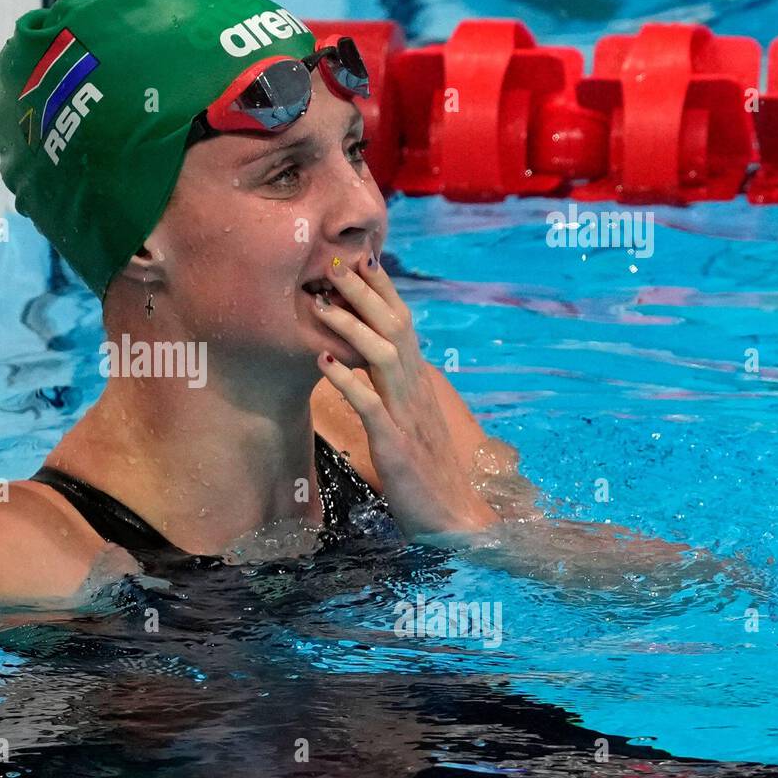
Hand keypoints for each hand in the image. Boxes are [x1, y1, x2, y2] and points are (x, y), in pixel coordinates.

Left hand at [314, 254, 497, 539]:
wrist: (455, 519)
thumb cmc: (426, 474)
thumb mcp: (409, 423)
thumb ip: (394, 392)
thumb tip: (370, 364)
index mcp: (418, 384)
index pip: (402, 324)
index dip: (382, 291)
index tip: (359, 258)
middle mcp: (416, 391)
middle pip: (393, 328)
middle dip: (364, 293)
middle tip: (333, 264)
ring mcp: (408, 416)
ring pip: (382, 356)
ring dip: (351, 327)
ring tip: (322, 304)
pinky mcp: (396, 444)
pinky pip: (370, 405)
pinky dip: (346, 380)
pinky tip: (322, 361)